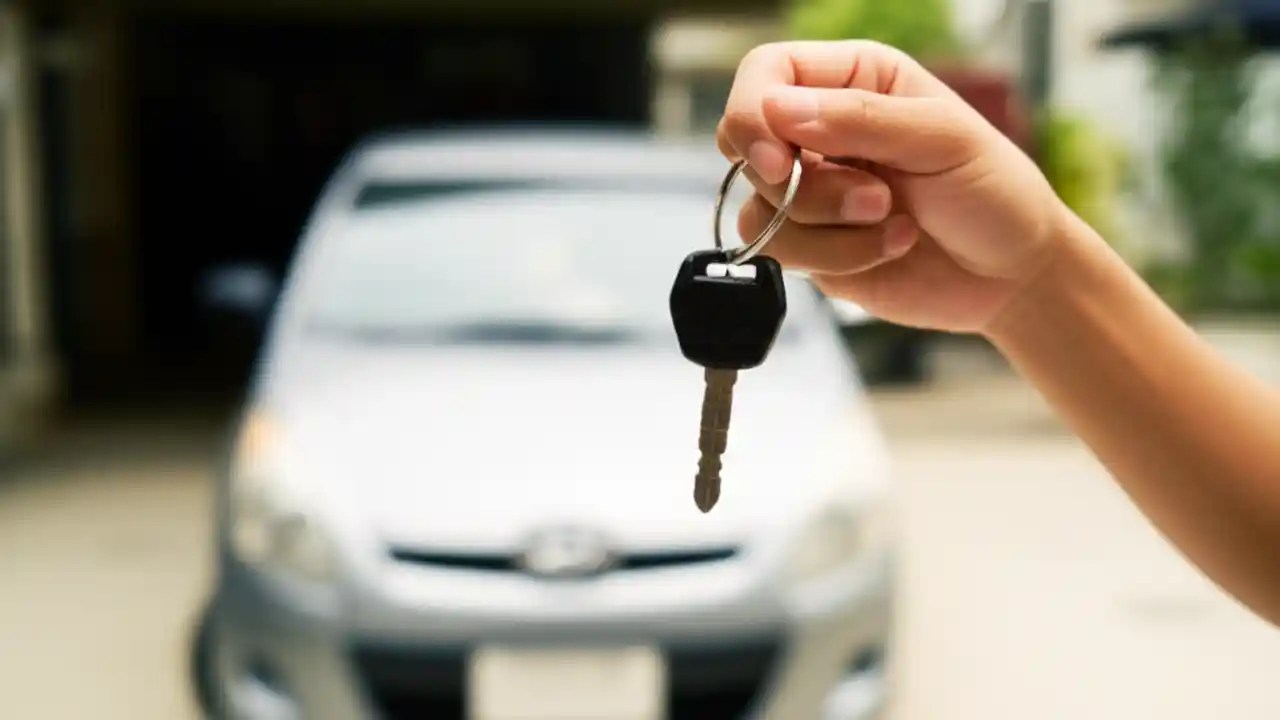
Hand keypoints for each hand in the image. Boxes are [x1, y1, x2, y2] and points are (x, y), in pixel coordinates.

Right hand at [718, 40, 1071, 331]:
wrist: (1012, 275)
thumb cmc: (994, 191)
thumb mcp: (943, 139)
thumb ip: (861, 118)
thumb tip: (779, 111)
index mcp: (852, 81)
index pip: (767, 73)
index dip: (753, 113)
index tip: (778, 160)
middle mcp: (820, 132)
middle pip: (749, 146)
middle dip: (801, 185)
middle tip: (872, 198)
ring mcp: (811, 193)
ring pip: (760, 210)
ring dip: (829, 228)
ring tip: (894, 223)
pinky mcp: (811, 247)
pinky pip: (781, 253)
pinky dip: (837, 258)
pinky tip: (887, 247)